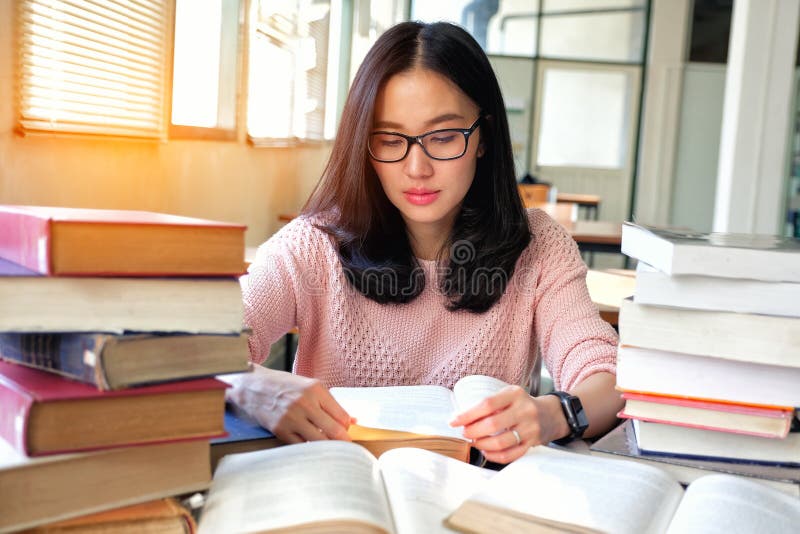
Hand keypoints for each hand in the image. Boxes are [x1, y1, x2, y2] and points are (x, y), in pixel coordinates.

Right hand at [226, 366, 354, 443]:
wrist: (253, 386)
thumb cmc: (284, 386)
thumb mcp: (309, 386)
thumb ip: (330, 403)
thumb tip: (352, 421)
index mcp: (316, 390)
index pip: (342, 416)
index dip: (348, 428)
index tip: (348, 433)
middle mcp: (305, 404)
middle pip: (334, 431)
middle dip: (344, 442)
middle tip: (347, 448)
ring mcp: (292, 418)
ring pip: (319, 442)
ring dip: (328, 448)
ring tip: (332, 450)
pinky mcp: (281, 430)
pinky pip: (302, 446)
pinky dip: (310, 449)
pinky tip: (313, 448)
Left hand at [449, 385, 568, 463]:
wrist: (551, 414)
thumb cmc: (522, 404)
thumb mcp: (509, 395)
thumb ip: (490, 404)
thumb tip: (461, 418)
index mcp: (515, 394)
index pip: (487, 404)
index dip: (467, 414)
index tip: (453, 421)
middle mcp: (524, 410)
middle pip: (492, 424)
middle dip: (472, 431)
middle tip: (464, 433)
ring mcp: (530, 428)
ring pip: (500, 442)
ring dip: (481, 445)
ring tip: (474, 442)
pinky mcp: (533, 444)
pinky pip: (510, 455)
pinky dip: (494, 456)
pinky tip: (486, 451)